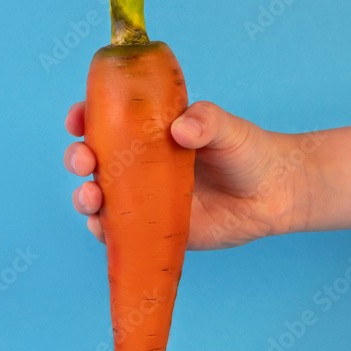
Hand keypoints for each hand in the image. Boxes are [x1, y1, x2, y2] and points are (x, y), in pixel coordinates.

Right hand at [64, 100, 313, 249]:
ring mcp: (143, 198)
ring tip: (92, 197)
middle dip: (77, 158)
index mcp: (148, 132)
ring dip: (83, 197)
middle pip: (92, 160)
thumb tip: (181, 129)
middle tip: (84, 161)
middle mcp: (138, 165)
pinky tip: (102, 226)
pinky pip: (118, 232)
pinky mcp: (152, 229)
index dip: (83, 118)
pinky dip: (103, 230)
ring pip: (97, 198)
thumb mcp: (227, 127)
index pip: (105, 121)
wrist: (274, 193)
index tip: (76, 119)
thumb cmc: (247, 151)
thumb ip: (206, 120)